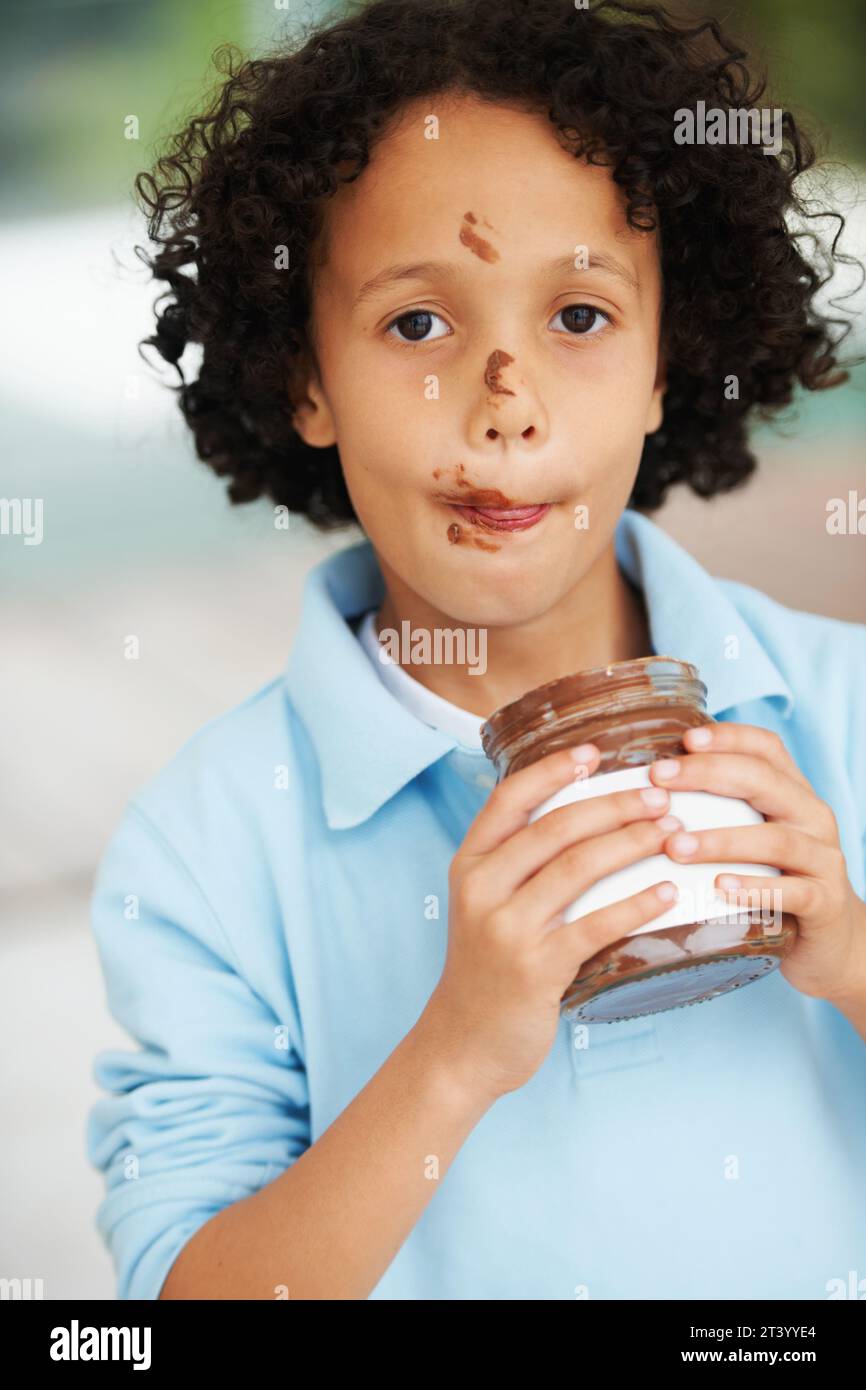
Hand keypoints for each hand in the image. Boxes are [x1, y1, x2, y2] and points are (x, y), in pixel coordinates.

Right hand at [427, 742, 685, 1102]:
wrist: (463, 1044)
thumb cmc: (488, 968)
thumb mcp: (484, 905)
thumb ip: (517, 864)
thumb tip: (583, 815)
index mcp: (469, 864)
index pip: (509, 798)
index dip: (553, 769)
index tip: (596, 751)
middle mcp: (481, 888)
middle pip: (555, 827)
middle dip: (615, 805)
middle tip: (661, 795)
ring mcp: (505, 928)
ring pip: (578, 868)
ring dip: (633, 843)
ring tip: (674, 833)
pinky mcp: (535, 969)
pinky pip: (595, 926)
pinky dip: (637, 904)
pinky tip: (669, 893)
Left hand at [647, 722, 865, 1008]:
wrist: (828, 942)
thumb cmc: (774, 881)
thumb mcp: (752, 836)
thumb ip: (718, 809)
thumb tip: (647, 789)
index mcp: (793, 793)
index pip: (766, 748)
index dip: (728, 737)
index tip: (685, 739)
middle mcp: (813, 817)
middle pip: (764, 781)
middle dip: (708, 774)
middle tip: (659, 780)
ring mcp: (823, 859)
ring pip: (775, 840)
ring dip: (720, 840)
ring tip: (675, 845)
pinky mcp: (825, 902)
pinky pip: (792, 891)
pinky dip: (754, 888)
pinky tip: (719, 887)